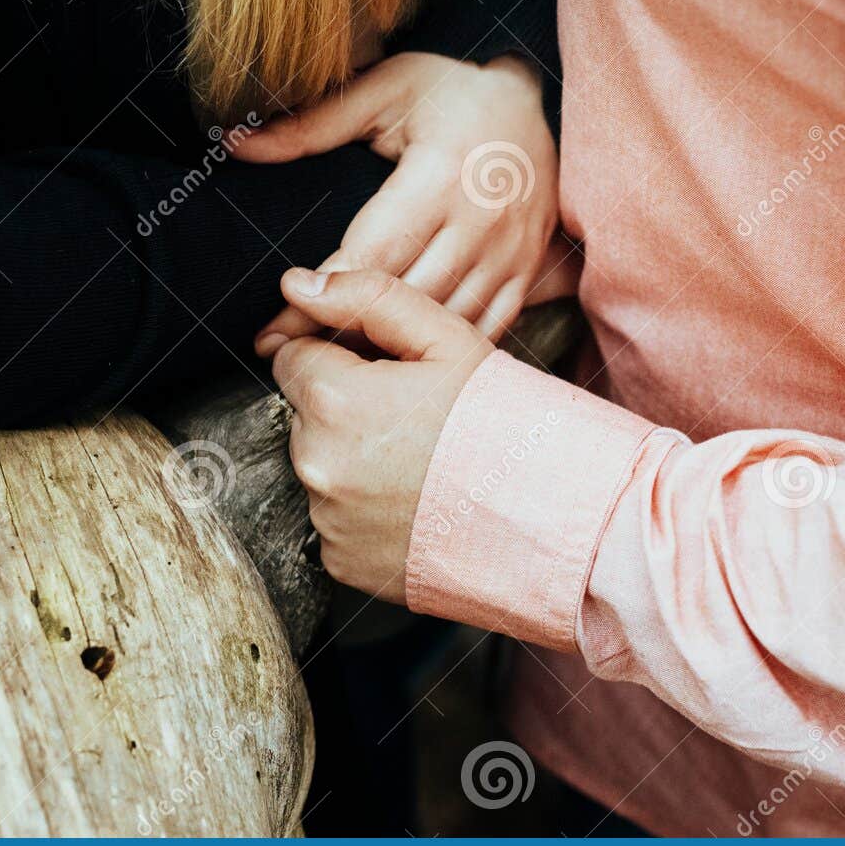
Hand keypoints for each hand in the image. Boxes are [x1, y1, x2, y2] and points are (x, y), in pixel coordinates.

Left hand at [227, 51, 560, 354]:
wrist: (536, 104)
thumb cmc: (448, 94)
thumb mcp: (383, 90)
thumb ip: (313, 124)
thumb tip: (238, 143)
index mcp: (442, 174)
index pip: (371, 255)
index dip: (320, 299)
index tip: (273, 329)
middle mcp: (482, 220)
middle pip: (405, 299)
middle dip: (343, 335)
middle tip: (287, 362)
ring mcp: (511, 253)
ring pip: (445, 325)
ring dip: (390, 354)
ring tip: (332, 375)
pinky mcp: (527, 274)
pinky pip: (483, 330)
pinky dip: (441, 355)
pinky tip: (397, 367)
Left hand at [270, 267, 491, 604]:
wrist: (550, 519)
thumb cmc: (504, 420)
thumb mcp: (447, 337)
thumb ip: (367, 298)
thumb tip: (296, 284)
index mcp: (334, 398)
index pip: (294, 358)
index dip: (340, 358)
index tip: (387, 374)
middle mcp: (317, 463)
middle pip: (306, 414)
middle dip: (346, 408)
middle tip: (415, 420)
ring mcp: (327, 519)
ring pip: (321, 466)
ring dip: (354, 459)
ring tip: (421, 465)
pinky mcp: (341, 562)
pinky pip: (336, 520)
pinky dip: (365, 511)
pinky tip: (415, 504)